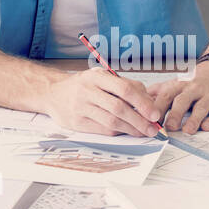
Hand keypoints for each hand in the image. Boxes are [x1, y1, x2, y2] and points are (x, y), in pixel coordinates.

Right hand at [42, 66, 163, 137]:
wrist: (53, 93)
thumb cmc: (83, 85)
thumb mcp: (102, 77)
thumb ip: (125, 85)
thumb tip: (149, 101)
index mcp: (96, 76)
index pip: (124, 89)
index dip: (142, 102)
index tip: (155, 113)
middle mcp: (87, 90)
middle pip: (119, 108)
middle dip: (140, 120)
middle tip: (153, 128)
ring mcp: (80, 107)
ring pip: (112, 121)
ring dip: (131, 129)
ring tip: (143, 132)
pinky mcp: (77, 122)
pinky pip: (102, 130)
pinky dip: (118, 132)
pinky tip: (126, 131)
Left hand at [147, 61, 208, 133]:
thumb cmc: (193, 84)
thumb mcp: (174, 85)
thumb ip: (156, 94)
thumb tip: (136, 103)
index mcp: (178, 86)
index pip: (165, 96)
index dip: (158, 108)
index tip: (151, 121)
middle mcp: (193, 89)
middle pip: (182, 101)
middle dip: (175, 114)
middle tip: (170, 127)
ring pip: (201, 107)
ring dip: (194, 119)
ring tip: (188, 131)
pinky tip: (206, 127)